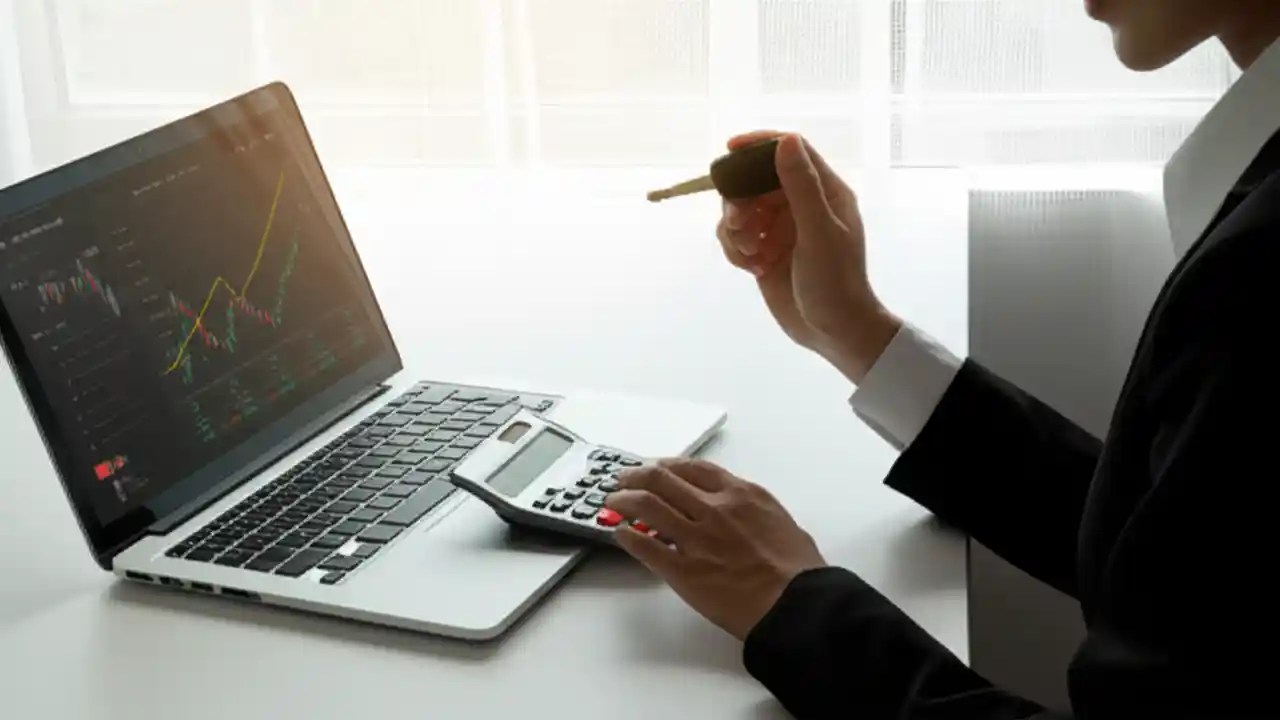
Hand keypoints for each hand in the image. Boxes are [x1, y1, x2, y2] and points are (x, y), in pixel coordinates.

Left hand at [605, 458, 826, 640]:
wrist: (797, 605)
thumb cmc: (799, 572)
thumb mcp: (780, 523)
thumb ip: (754, 512)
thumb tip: (744, 515)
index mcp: (741, 495)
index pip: (693, 468)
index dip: (668, 465)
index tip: (656, 468)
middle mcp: (715, 509)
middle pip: (662, 479)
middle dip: (636, 476)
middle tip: (624, 479)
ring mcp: (697, 538)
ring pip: (647, 505)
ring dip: (624, 500)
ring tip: (613, 502)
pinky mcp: (684, 570)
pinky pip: (645, 546)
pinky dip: (627, 536)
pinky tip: (621, 533)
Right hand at [716, 131, 900, 383]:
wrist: (833, 332)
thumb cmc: (835, 281)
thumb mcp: (818, 232)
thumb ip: (801, 187)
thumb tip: (786, 140)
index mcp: (825, 192)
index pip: (790, 151)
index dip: (760, 145)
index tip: (731, 149)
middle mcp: (801, 205)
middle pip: (757, 180)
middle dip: (740, 199)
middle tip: (737, 223)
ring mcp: (781, 229)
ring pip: (741, 209)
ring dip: (736, 229)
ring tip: (749, 254)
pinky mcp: (764, 251)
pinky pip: (736, 237)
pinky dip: (736, 249)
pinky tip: (752, 268)